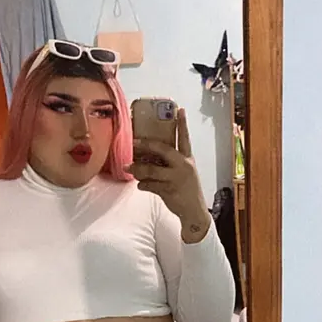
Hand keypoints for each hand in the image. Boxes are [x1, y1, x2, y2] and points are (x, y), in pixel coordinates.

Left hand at [126, 109, 210, 241]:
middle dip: (147, 144)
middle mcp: (183, 166)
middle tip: (134, 142)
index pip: (185, 138)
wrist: (194, 212)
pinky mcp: (169, 191)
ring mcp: (176, 178)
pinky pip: (150, 185)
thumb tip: (148, 159)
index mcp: (188, 160)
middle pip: (164, 150)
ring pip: (152, 170)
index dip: (182, 124)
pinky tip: (140, 185)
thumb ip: (169, 165)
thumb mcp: (183, 174)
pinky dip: (143, 185)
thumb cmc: (186, 191)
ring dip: (137, 169)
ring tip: (128, 168)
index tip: (179, 109)